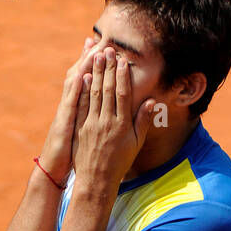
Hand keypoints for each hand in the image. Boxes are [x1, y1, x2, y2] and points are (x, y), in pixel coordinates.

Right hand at [37, 35, 98, 181]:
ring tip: (93, 50)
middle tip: (97, 39)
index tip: (101, 48)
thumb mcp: (79, 133)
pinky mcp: (63, 123)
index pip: (85, 82)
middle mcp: (69, 106)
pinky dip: (76, 89)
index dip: (92, 65)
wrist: (52, 169)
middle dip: (88, 58)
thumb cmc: (69, 154)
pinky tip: (82, 76)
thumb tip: (96, 110)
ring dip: (83, 67)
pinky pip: (70, 104)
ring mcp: (65, 113)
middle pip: (79, 77)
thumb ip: (86, 118)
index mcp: (76, 108)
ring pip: (74, 86)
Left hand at [71, 48, 157, 189]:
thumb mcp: (136, 144)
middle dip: (108, 68)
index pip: (123, 94)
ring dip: (96, 74)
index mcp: (122, 125)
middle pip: (107, 90)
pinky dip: (83, 90)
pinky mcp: (80, 129)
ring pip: (94, 94)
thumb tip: (150, 101)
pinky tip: (84, 77)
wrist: (97, 180)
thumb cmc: (120, 163)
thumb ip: (142, 121)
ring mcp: (92, 124)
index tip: (122, 61)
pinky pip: (82, 106)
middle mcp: (106, 122)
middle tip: (108, 50)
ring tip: (96, 56)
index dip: (122, 76)